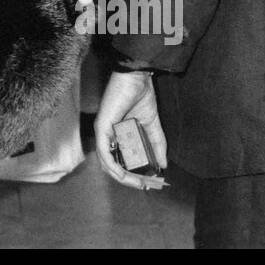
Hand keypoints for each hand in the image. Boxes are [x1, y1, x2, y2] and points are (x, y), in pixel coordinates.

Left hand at [94, 70, 168, 189]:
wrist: (137, 78)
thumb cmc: (140, 96)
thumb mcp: (152, 125)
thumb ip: (157, 145)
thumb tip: (163, 166)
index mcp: (117, 135)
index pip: (120, 161)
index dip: (132, 175)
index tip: (148, 183)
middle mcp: (107, 135)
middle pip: (113, 166)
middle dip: (130, 180)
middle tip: (146, 186)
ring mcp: (102, 132)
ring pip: (107, 163)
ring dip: (123, 177)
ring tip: (140, 183)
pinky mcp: (102, 127)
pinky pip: (104, 152)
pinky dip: (113, 166)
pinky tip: (124, 175)